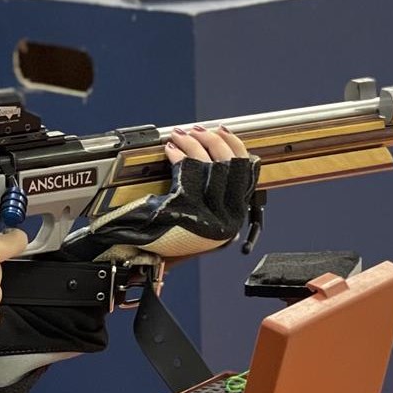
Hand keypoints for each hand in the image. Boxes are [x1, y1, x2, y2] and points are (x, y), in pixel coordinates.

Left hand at [59, 124, 257, 262]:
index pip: (247, 173)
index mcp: (234, 217)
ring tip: (180, 135)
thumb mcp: (202, 218)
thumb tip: (218, 153)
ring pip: (207, 165)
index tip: (223, 131)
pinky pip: (186, 174)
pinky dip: (178, 157)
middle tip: (196, 131)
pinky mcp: (185, 213)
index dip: (235, 146)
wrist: (145, 262)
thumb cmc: (169, 240)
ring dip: (193, 143)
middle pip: (228, 165)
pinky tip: (170, 150)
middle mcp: (226, 219)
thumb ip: (215, 192)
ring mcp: (207, 217)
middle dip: (211, 140)